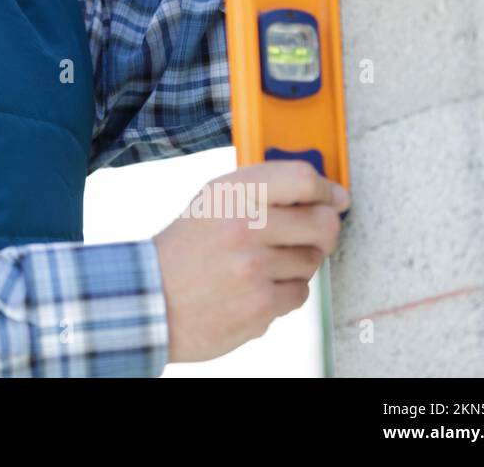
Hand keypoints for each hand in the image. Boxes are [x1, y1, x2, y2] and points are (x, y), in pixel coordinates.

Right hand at [152, 160, 349, 363]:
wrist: (149, 299)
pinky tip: (256, 289)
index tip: (334, 199)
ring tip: (263, 266)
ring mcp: (253, 267)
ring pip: (312, 260)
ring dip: (297, 264)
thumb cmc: (184, 250)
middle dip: (324, 230)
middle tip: (312, 236)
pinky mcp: (260, 305)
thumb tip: (325, 192)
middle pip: (322, 221)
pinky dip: (284, 293)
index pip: (303, 178)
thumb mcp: (211, 203)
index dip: (327, 189)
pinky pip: (299, 293)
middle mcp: (243, 225)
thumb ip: (259, 190)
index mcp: (230, 193)